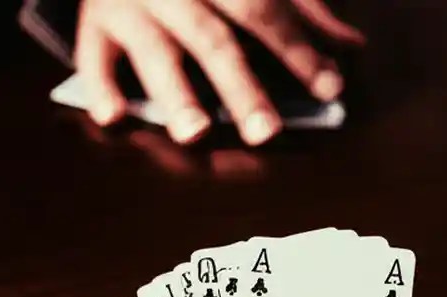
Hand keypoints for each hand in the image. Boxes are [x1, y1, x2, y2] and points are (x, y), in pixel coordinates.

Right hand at [74, 0, 364, 145]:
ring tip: (196, 134)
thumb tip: (352, 46)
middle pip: (212, 38)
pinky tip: (115, 118)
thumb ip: (301, 7)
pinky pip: (94, 58)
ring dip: (177, 94)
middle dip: (241, 85)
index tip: (330, 86)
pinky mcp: (95, 22)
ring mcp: (129, 2)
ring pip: (155, 51)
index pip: (264, 7)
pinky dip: (101, 87)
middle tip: (267, 131)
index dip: (298, 47)